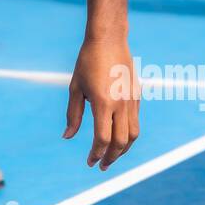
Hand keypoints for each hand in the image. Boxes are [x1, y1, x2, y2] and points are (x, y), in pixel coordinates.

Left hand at [63, 36, 139, 170]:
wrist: (109, 39)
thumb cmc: (87, 62)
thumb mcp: (75, 88)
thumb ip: (73, 115)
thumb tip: (67, 137)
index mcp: (103, 103)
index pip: (102, 139)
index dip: (96, 154)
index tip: (90, 162)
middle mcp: (121, 105)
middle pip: (121, 142)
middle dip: (111, 158)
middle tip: (102, 165)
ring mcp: (132, 100)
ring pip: (133, 135)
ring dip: (123, 149)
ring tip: (112, 155)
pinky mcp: (137, 96)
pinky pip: (135, 121)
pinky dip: (128, 134)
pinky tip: (118, 136)